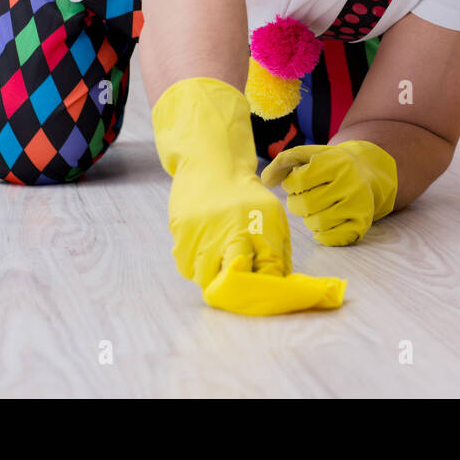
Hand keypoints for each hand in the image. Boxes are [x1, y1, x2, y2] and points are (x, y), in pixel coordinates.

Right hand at [151, 78, 346, 314]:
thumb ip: (277, 254)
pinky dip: (194, 265)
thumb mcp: (272, 219)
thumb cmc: (246, 198)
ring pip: (205, 279)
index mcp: (262, 226)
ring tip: (218, 258)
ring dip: (212, 277)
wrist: (212, 165)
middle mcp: (232, 228)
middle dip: (235, 293)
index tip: (261, 294)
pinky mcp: (181, 231)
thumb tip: (278, 292)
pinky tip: (202, 245)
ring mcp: (204, 230)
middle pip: (232, 284)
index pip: (267, 275)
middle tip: (236, 290)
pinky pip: (185, 267)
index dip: (264, 291)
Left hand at [261, 141, 397, 245]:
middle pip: (305, 205)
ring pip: (316, 223)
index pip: (298, 182)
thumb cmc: (330, 165)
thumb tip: (265, 180)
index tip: (296, 182)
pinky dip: (320, 233)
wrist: (368, 174)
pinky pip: (330, 238)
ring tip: (315, 208)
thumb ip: (283, 161)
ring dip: (308, 218)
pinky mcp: (361, 224)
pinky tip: (324, 220)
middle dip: (296, 203)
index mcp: (337, 163)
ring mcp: (358, 206)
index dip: (290, 184)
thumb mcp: (310, 154)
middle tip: (303, 197)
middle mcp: (351, 184)